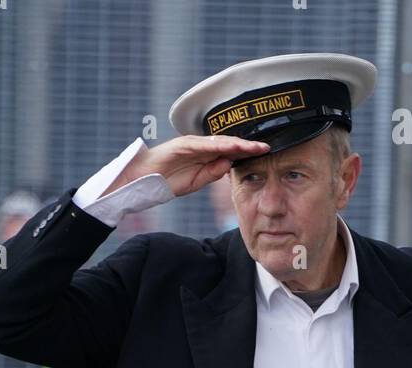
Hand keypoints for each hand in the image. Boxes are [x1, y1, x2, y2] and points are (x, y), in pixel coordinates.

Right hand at [104, 136, 270, 198]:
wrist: (144, 180)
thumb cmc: (168, 180)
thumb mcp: (196, 182)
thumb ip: (212, 173)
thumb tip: (229, 164)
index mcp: (205, 156)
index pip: (229, 153)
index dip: (246, 153)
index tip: (263, 155)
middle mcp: (201, 146)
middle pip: (229, 144)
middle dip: (248, 146)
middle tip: (267, 147)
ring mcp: (193, 143)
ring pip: (220, 141)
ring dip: (238, 144)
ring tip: (255, 146)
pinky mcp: (184, 144)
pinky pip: (204, 144)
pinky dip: (219, 144)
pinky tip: (232, 146)